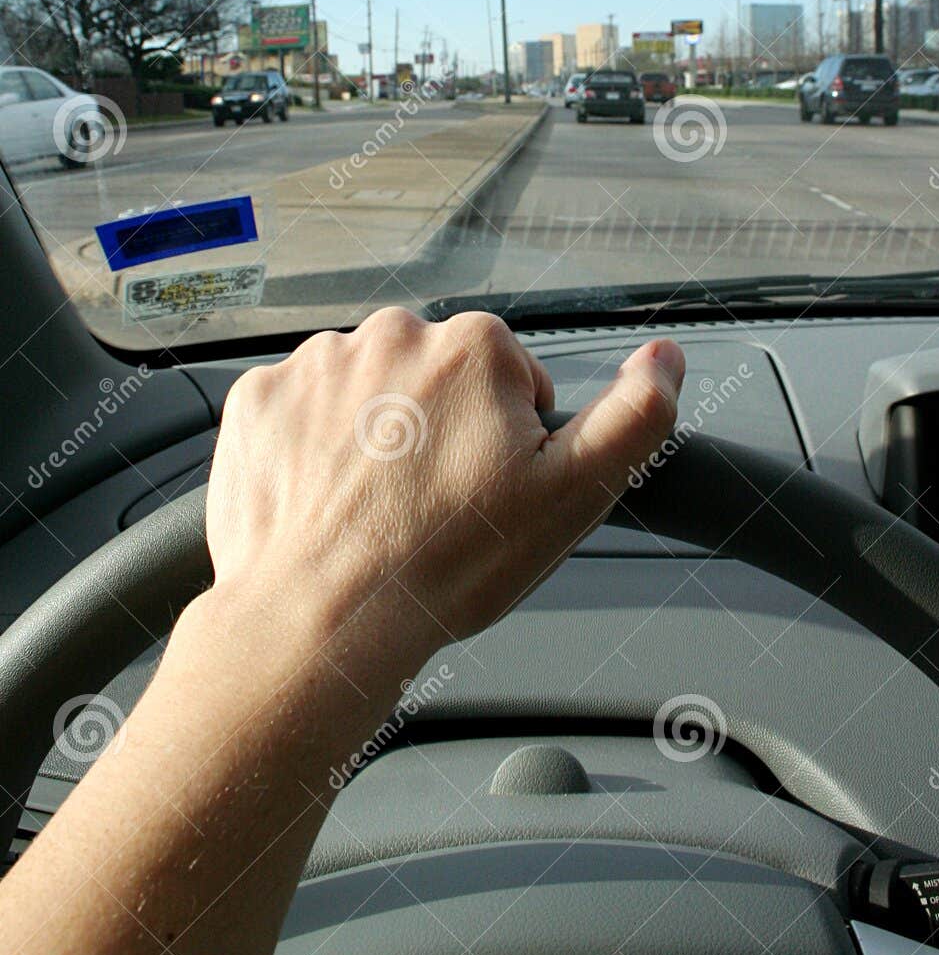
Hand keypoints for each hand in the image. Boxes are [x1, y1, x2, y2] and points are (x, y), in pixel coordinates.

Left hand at [205, 308, 684, 674]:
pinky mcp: (258, 400)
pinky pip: (299, 411)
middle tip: (432, 507)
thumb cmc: (445, 565)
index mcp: (473, 347)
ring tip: (375, 512)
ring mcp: (316, 365)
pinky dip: (311, 447)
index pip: (510, 378)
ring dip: (374, 435)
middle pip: (435, 378)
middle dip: (439, 429)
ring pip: (366, 392)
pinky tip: (326, 502)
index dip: (508, 441)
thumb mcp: (573, 497)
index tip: (487, 491)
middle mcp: (391, 335)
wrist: (322, 619)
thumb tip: (665, 360)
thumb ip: (634, 418)